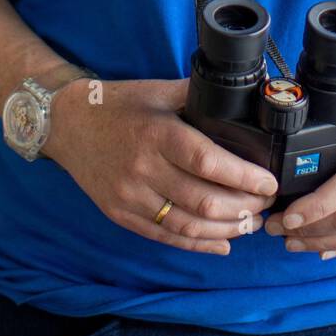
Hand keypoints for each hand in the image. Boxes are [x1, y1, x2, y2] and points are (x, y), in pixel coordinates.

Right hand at [43, 77, 278, 254]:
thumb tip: (239, 94)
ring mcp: (130, 196)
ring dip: (227, 229)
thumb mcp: (158, 90)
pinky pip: (165, 236)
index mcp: (158, 134)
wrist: (67, 124)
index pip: (208, 162)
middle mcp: (143, 168)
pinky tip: (222, 243)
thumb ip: (196, 93)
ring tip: (251, 224)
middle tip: (266, 203)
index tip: (269, 182)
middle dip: (244, 207)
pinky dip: (198, 244)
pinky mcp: (121, 214)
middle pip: (203, 200)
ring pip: (188, 224)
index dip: (243, 177)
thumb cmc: (117, 105)